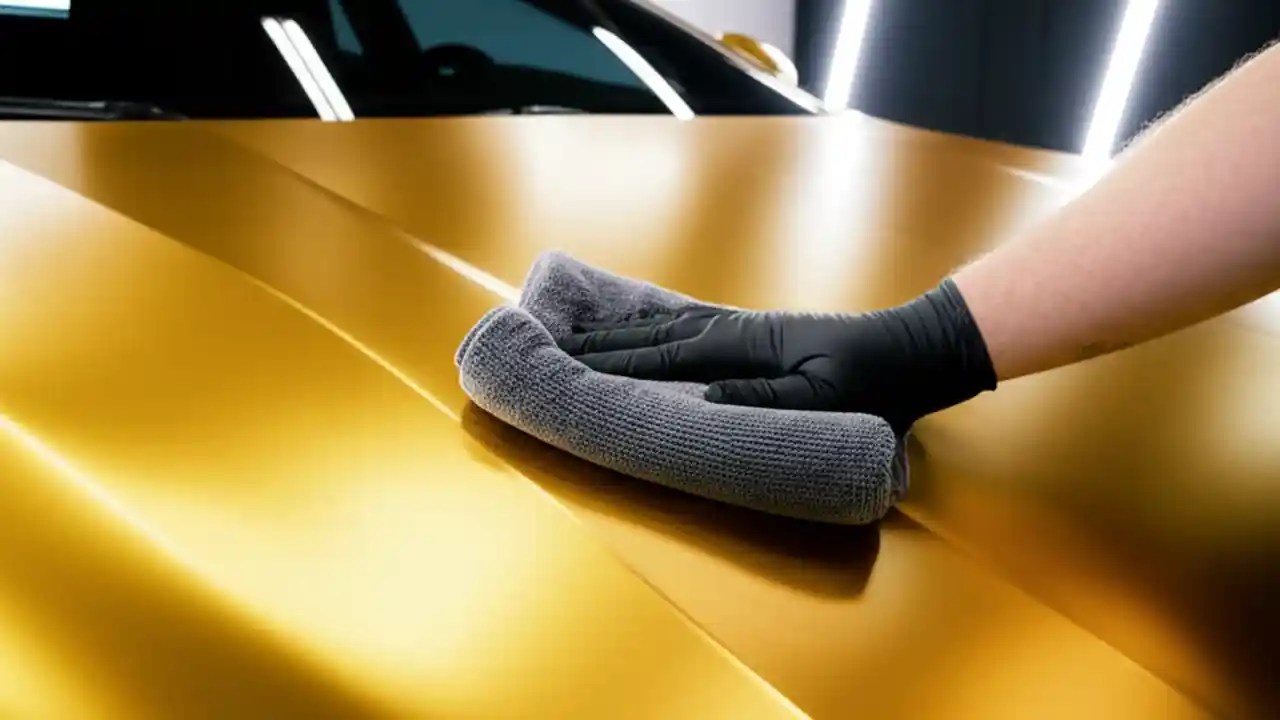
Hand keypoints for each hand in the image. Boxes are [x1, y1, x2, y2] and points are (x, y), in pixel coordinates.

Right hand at [557, 280, 996, 431]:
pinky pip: (695, 327)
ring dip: (628, 332)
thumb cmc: (876, 384)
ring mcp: (749, 331)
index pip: (670, 354)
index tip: (573, 359)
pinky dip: (661, 327)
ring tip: (588, 334)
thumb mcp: (825, 399)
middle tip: (560, 344)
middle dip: (608, 342)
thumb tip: (704, 396)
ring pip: (674, 326)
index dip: (620, 359)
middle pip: (661, 334)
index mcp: (749, 347)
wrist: (914, 351)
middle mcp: (741, 331)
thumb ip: (766, 398)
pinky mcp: (760, 338)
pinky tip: (651, 330)